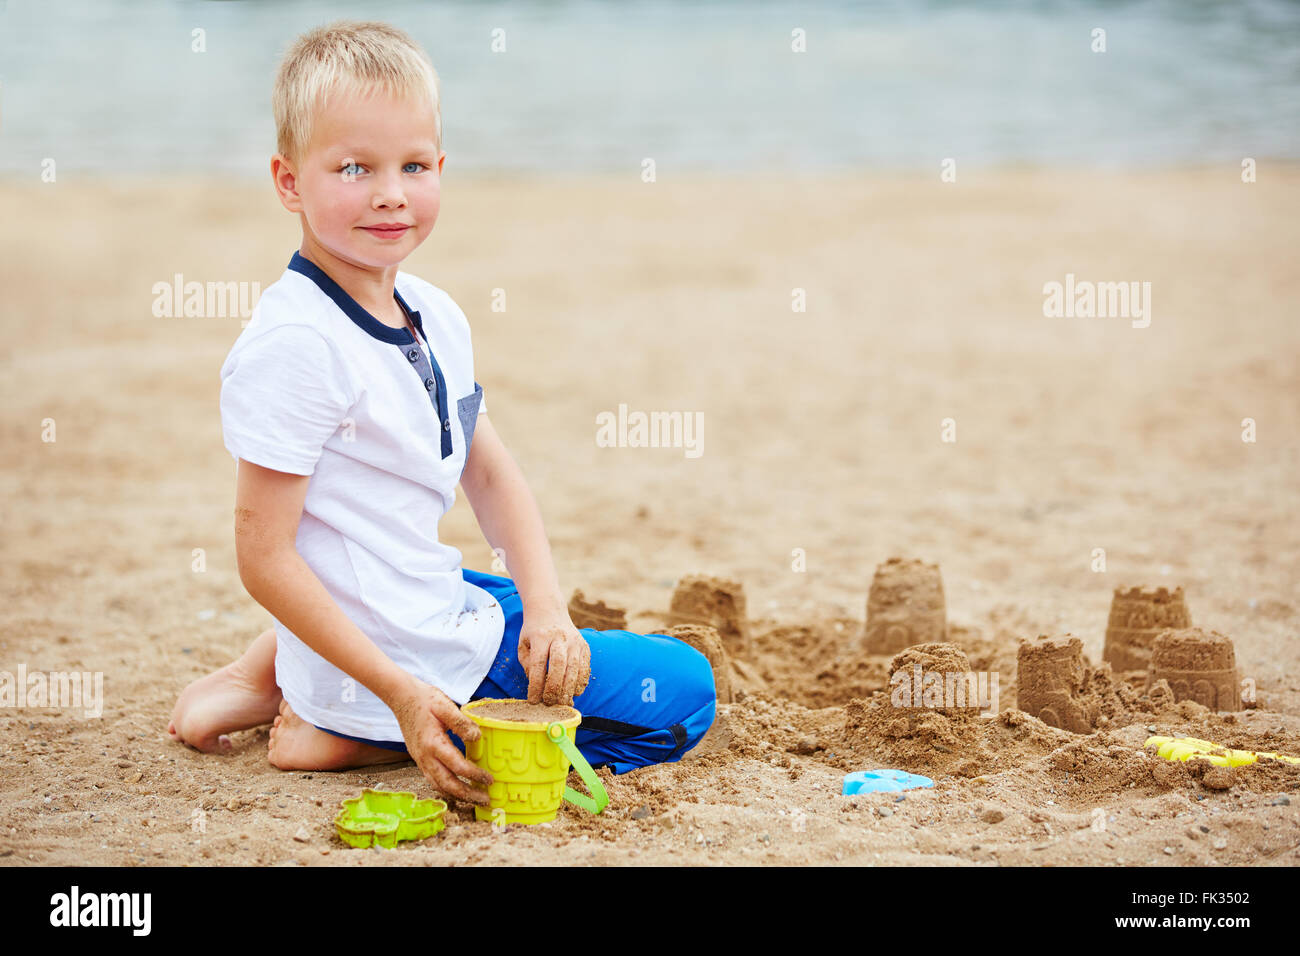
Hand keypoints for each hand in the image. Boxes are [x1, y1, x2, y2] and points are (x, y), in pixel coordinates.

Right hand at [388, 678, 493, 805]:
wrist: (401, 697)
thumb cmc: (424, 699)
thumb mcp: (445, 706)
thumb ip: (461, 723)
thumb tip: (477, 737)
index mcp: (433, 743)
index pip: (457, 766)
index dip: (474, 775)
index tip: (490, 780)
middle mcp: (425, 756)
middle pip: (447, 784)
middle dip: (467, 795)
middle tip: (485, 801)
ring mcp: (420, 759)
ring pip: (438, 785)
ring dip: (457, 795)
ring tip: (474, 799)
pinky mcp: (418, 759)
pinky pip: (432, 779)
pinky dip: (446, 788)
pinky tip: (457, 789)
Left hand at [517, 614, 591, 704]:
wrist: (549, 610)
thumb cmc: (534, 631)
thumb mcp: (523, 644)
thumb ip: (527, 664)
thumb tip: (537, 685)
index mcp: (541, 636)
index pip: (538, 664)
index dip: (536, 685)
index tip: (533, 700)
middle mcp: (560, 638)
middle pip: (559, 665)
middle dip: (554, 688)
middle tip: (549, 703)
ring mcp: (575, 641)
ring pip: (574, 668)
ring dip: (569, 688)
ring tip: (563, 703)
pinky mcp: (584, 646)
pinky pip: (585, 666)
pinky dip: (581, 682)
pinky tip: (575, 692)